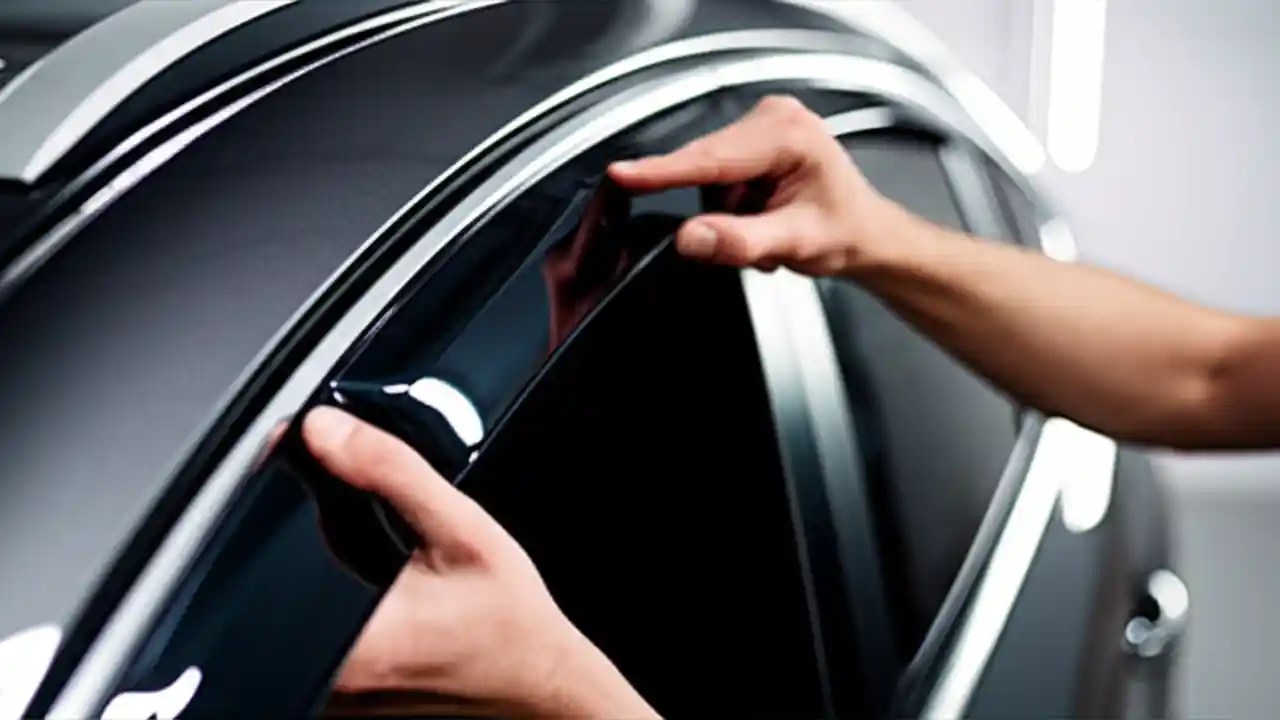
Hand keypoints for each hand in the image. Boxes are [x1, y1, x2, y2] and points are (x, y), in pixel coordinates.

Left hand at [301, 406, 658, 718]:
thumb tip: (327, 431)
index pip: (270, 549)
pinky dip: (331, 600)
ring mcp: (332, 694)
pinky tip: (386, 594)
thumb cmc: (511, 620)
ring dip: (320, 566)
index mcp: (354, 640)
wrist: (536, 678)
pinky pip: (310, 630)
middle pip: (276, 575)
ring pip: (289, 604)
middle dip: (312, 528)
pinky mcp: (341, 697)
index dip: (286, 493)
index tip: (313, 461)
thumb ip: (392, 472)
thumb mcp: (462, 528)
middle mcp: (331, 676)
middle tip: (379, 528)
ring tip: (391, 565)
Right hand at [608, 95, 900, 276]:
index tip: (622, 176)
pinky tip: (760, 218)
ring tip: (766, 231)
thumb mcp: (796, 242)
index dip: (662, 172)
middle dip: (721, 212)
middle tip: (761, 243)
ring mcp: (760, 128)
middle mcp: (773, 119)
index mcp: (788, 133)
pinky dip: (732, 209)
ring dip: (727, 215)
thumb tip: (692, 237)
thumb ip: (740, 241)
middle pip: (705, 169)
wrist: (865, 234)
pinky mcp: (749, 142)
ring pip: (706, 180)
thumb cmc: (846, 231)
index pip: (711, 158)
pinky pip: (715, 181)